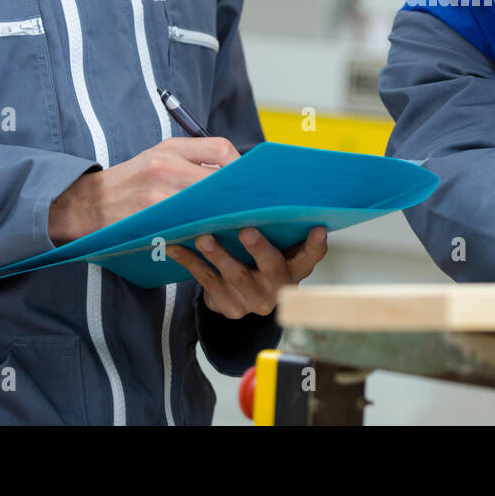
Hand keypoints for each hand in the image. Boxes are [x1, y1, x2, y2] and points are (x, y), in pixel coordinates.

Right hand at [48, 136, 239, 243]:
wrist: (85, 204)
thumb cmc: (129, 182)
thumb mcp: (158, 158)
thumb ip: (192, 161)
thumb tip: (233, 176)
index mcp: (170, 147)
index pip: (221, 149)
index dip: (238, 166)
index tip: (243, 182)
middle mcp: (165, 165)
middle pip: (218, 179)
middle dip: (234, 196)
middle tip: (245, 208)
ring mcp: (157, 193)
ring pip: (206, 205)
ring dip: (220, 216)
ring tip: (229, 223)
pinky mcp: (150, 219)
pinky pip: (187, 225)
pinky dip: (199, 230)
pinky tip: (204, 235)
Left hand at [166, 226, 327, 317]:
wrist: (242, 297)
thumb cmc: (261, 260)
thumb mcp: (278, 248)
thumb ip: (279, 229)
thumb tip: (266, 189)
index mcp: (295, 269)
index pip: (310, 258)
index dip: (315, 245)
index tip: (318, 228)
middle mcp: (277, 287)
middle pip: (272, 268)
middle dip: (259, 249)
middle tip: (247, 230)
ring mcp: (252, 300)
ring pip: (235, 275)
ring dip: (219, 255)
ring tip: (204, 237)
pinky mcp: (228, 306)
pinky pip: (207, 281)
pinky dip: (190, 262)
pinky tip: (177, 247)